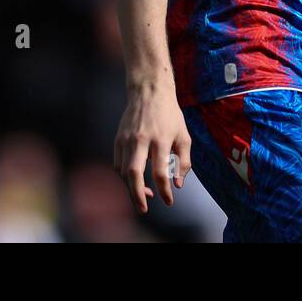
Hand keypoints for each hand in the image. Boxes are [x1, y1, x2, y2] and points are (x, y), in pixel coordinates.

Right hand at [113, 83, 192, 213]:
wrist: (149, 91)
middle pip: (134, 173)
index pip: (160, 172)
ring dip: (131, 188)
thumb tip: (178, 184)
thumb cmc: (170, 115)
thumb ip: (184, 161)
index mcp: (161, 139)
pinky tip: (133, 181)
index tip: (169, 200)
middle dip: (138, 195)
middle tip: (144, 209)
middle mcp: (141, 140)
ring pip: (124, 171)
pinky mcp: (118, 139)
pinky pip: (118, 164)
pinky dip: (124, 177)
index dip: (164, 190)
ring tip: (143, 196)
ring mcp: (127, 139)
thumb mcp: (184, 135)